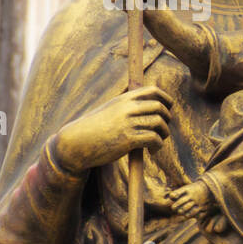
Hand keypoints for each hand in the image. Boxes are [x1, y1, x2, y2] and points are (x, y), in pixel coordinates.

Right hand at [53, 85, 171, 171]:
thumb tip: (150, 108)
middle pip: (160, 107)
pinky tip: (152, 152)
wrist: (75, 143)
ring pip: (159, 123)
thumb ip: (127, 107)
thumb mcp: (110, 111)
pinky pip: (154, 139)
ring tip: (157, 142)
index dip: (166, 100)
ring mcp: (127, 123)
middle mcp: (126, 108)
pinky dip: (158, 146)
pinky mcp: (127, 139)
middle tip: (162, 130)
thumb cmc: (93, 129)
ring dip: (164, 134)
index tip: (167, 110)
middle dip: (167, 119)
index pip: (153, 91)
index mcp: (123, 100)